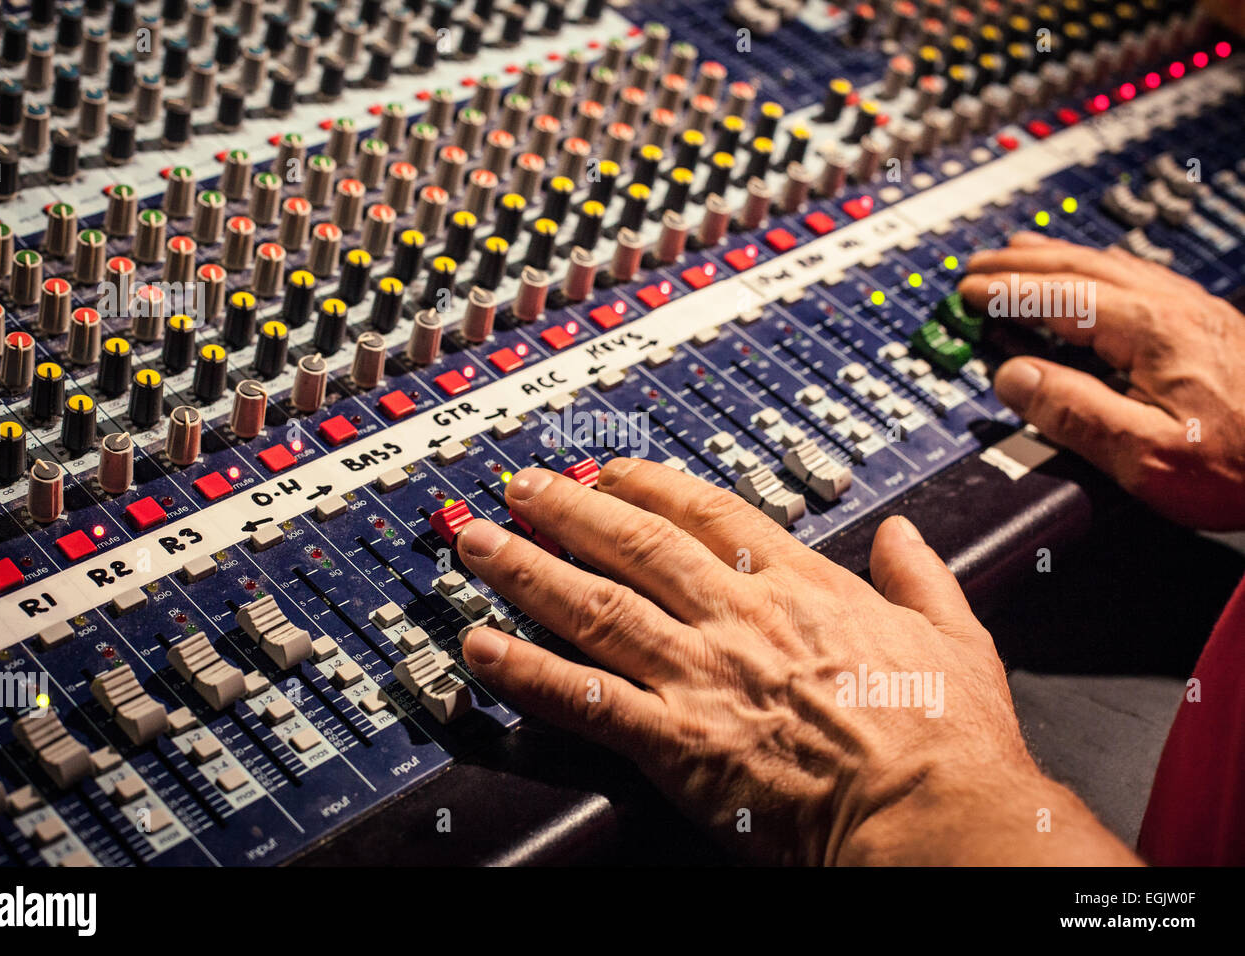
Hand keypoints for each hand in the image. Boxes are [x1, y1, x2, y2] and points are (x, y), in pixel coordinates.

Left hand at [454, 459, 1136, 864]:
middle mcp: (737, 617)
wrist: (934, 815)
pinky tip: (482, 647)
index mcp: (799, 585)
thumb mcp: (954, 634)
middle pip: (632, 544)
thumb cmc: (950, 736)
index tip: (611, 468)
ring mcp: (701, 675)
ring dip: (528, 569)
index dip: (648, 484)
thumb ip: (919, 574)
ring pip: (594, 605)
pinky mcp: (678, 742)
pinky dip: (527, 671)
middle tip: (519, 486)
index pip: (707, 513)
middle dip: (568, 509)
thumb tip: (903, 534)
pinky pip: (585, 698)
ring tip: (478, 543)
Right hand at [958, 232, 1244, 530]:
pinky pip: (1140, 280)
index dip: (1007, 293)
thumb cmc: (1244, 466)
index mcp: (1151, 332)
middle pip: (1083, 268)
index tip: (968, 292)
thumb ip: (1072, 412)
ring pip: (1113, 266)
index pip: (1059, 297)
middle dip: (1023, 264)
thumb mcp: (1145, 454)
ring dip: (1059, 259)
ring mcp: (1196, 314)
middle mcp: (1174, 310)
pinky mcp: (1212, 328)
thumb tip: (1013, 378)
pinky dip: (1097, 271)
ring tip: (1023, 255)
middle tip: (978, 265)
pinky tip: (1095, 280)